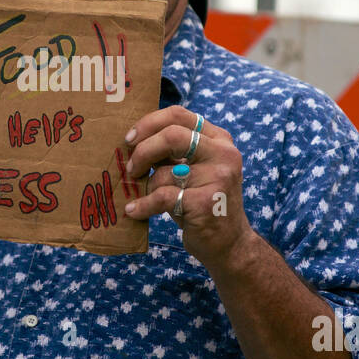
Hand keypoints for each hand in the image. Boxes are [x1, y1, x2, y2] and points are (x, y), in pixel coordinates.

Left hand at [121, 106, 254, 266]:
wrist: (229, 243)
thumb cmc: (201, 203)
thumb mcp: (192, 171)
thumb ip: (172, 153)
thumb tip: (132, 140)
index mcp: (219, 139)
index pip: (179, 115)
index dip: (149, 123)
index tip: (130, 139)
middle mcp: (223, 154)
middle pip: (172, 135)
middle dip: (143, 151)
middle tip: (131, 168)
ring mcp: (219, 177)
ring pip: (165, 172)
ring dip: (147, 187)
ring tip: (145, 197)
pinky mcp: (207, 202)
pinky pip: (163, 196)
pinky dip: (144, 205)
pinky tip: (135, 211)